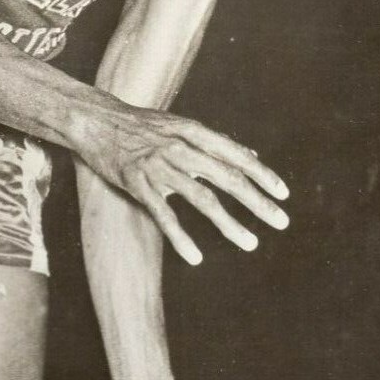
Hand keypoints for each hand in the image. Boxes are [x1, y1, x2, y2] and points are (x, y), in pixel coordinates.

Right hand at [80, 100, 288, 264]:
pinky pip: (164, 216)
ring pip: (203, 200)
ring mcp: (160, 167)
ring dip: (230, 224)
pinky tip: (196, 258)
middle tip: (281, 222)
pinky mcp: (138, 184)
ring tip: (251, 243)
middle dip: (259, 203)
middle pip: (228, 178)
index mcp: (195, 132)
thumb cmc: (142, 125)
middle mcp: (181, 148)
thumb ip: (217, 142)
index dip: (263, 175)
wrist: (95, 121)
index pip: (237, 156)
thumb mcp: (181, 125)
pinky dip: (181, 238)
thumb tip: (251, 154)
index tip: (284, 194)